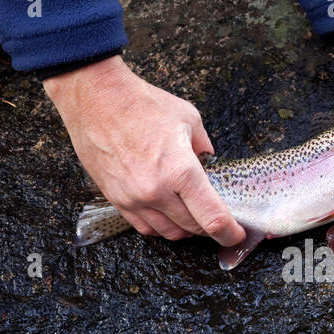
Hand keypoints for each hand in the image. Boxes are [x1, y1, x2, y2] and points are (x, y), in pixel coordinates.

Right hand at [43, 55, 244, 244]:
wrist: (95, 98)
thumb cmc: (141, 104)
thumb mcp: (188, 119)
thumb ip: (204, 147)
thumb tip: (210, 164)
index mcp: (181, 171)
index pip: (213, 218)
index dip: (230, 233)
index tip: (237, 235)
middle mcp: (157, 191)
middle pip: (193, 228)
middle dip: (211, 228)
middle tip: (218, 219)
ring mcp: (133, 198)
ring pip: (169, 233)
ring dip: (185, 229)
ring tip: (193, 215)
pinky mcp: (116, 199)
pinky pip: (144, 227)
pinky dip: (161, 226)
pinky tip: (168, 215)